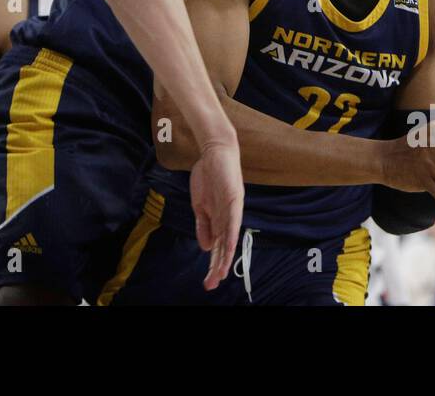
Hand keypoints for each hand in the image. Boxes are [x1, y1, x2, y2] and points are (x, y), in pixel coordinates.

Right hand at [189, 136, 242, 290]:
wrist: (214, 151)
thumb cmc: (208, 175)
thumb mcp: (200, 205)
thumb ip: (203, 225)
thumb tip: (205, 247)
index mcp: (220, 218)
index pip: (218, 245)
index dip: (214, 262)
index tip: (210, 279)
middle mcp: (229, 217)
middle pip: (224, 246)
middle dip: (218, 266)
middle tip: (212, 284)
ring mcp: (232, 209)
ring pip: (229, 238)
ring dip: (224, 257)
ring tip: (220, 273)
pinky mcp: (234, 199)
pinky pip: (233, 221)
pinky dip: (230, 235)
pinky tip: (226, 247)